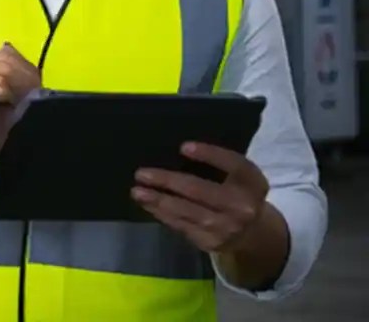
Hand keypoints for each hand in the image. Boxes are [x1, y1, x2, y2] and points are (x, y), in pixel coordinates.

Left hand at [132, 142, 269, 253]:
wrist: (253, 235)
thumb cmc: (237, 194)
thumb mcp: (239, 177)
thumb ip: (219, 164)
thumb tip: (176, 152)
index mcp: (253, 183)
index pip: (234, 165)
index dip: (210, 154)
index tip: (183, 147)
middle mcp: (243, 207)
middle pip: (200, 190)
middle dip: (168, 181)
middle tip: (141, 173)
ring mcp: (227, 228)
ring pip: (186, 211)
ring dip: (158, 200)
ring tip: (137, 191)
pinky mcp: (212, 243)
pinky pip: (182, 225)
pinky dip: (162, 214)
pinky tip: (148, 204)